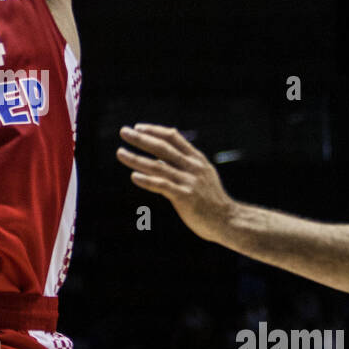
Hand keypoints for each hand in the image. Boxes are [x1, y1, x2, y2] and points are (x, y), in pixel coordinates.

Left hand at [117, 124, 236, 242]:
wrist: (228, 220)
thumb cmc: (211, 200)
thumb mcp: (202, 176)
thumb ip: (183, 165)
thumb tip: (158, 159)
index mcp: (196, 159)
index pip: (173, 137)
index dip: (155, 131)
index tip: (138, 127)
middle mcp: (193, 167)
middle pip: (162, 148)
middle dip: (141, 139)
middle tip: (124, 131)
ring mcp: (189, 181)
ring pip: (158, 166)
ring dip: (136, 159)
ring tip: (120, 153)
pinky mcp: (185, 197)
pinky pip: (162, 186)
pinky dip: (147, 181)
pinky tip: (134, 176)